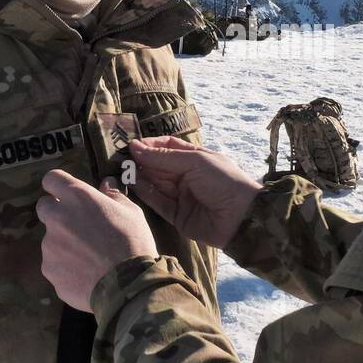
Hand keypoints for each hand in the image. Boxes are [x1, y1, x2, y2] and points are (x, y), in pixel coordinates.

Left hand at [37, 171, 156, 312]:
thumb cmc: (133, 242)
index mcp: (77, 197)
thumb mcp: (131, 212)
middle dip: (57, 212)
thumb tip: (106, 182)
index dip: (58, 185)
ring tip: (89, 257)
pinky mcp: (49, 270)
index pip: (52, 179)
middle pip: (44, 207)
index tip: (67, 194)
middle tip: (79, 225)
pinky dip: (66, 267)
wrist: (128, 284)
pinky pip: (55, 264)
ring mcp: (50, 246)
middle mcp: (57, 217)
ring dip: (64, 243)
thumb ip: (113, 195)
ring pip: (51, 239)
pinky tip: (86, 274)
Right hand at [127, 136, 262, 247]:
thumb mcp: (195, 161)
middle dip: (142, 162)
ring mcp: (181, 196)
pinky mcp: (177, 216)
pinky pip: (158, 202)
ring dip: (140, 177)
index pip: (168, 148)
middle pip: (159, 166)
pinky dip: (145, 193)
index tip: (132, 145)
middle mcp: (186, 176)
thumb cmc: (223, 180)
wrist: (241, 216)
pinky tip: (132, 183)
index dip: (151, 146)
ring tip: (123, 169)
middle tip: (122, 158)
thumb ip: (164, 157)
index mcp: (195, 159)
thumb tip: (135, 147)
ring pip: (155, 184)